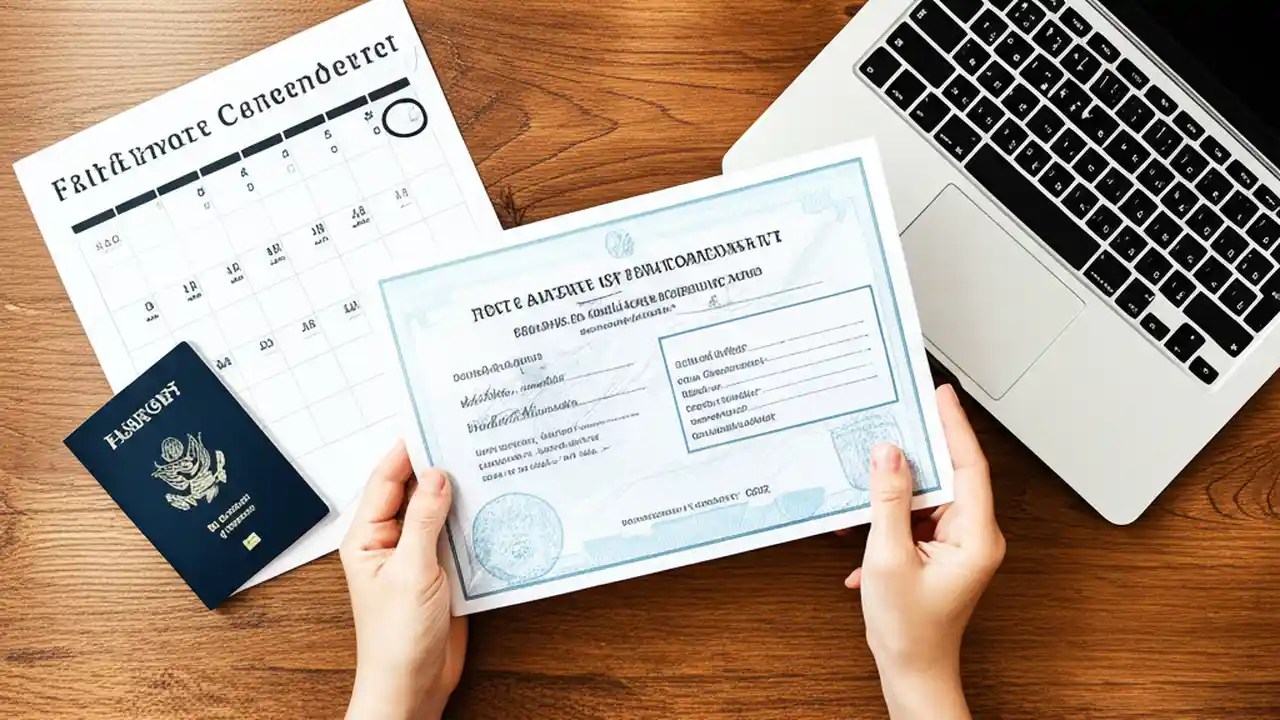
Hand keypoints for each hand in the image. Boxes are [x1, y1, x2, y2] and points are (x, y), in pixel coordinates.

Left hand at [341, 440, 466, 719]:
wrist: (413, 686)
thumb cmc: (397, 638)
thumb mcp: (411, 571)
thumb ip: (424, 520)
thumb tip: (437, 475)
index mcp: (367, 537)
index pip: (387, 480)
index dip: (409, 450)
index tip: (434, 423)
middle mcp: (390, 541)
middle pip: (416, 491)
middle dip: (440, 467)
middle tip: (469, 438)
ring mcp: (417, 556)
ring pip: (440, 512)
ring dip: (461, 495)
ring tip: (487, 464)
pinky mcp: (442, 572)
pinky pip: (458, 536)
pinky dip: (474, 522)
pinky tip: (495, 506)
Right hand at [846, 384, 1004, 719]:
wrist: (912, 672)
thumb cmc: (909, 630)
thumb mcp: (888, 557)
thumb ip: (888, 500)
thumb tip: (890, 453)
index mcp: (975, 535)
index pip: (969, 464)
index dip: (954, 425)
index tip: (941, 393)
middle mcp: (973, 535)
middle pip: (946, 476)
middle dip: (913, 452)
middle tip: (890, 419)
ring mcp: (957, 544)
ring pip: (925, 496)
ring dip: (891, 491)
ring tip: (863, 477)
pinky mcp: (939, 552)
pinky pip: (914, 517)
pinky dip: (887, 517)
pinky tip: (860, 527)